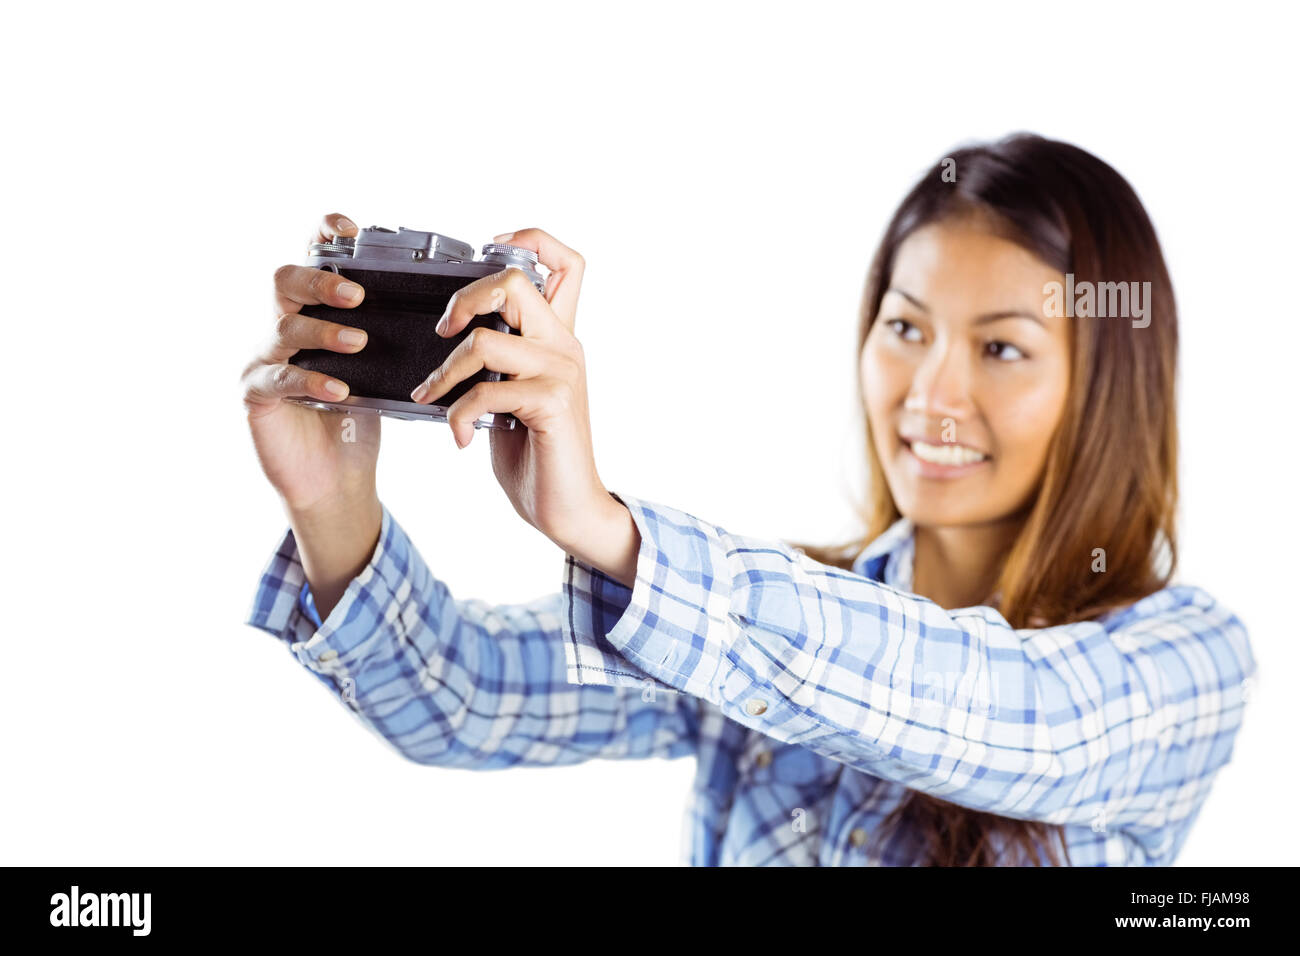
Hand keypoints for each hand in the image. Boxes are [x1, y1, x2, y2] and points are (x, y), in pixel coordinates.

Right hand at [241, 212, 379, 515]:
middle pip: (286, 280)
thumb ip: (396, 333)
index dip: (323, 235)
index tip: (348, 228)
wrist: (336, 478)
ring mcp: (265, 358)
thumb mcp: (382, 368)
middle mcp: (284, 325)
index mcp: (314, 310)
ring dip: (323, 332)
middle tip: (356, 295)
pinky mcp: (256, 394)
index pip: (312, 258)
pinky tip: (338, 390)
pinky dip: (311, 380)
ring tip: (358, 342)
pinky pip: (279, 379)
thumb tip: (450, 305)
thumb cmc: (360, 417)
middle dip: (320, 282)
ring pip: (283, 328)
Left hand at [408, 228, 614, 552]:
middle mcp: (565, 346)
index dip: (529, 240)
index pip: (567, 263)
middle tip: (441, 332)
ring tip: (433, 399)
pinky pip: (487, 392)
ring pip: (486, 340)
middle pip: (515, 282)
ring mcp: (561, 373)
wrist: (568, 510)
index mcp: (557, 337)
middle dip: (463, 299)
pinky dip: (459, 414)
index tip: (488, 250)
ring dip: (445, 373)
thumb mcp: (512, 396)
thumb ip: (497, 363)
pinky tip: (459, 438)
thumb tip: (451, 340)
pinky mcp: (553, 404)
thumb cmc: (536, 455)